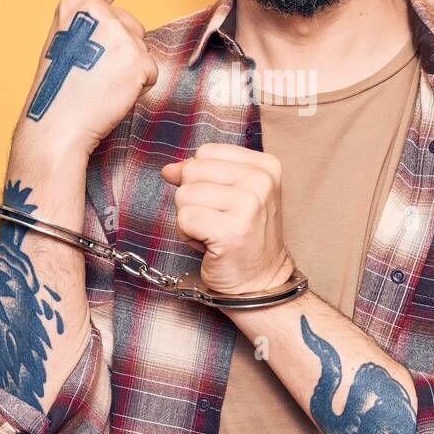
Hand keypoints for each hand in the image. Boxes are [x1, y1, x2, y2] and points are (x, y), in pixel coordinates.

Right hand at [10, 0, 160, 166]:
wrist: (55, 126)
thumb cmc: (58, 94)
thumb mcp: (66, 47)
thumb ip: (91, 30)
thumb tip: (127, 36)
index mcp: (75, 8)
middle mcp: (97, 13)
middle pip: (132, 26)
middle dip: (123, 52)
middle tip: (94, 77)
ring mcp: (118, 33)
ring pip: (141, 50)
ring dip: (129, 71)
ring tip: (100, 86)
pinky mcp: (136, 58)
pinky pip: (150, 71)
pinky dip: (138, 87)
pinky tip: (113, 93)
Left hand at [161, 144, 294, 296]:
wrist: (261, 281)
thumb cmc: (244, 237)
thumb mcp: (230, 194)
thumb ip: (200, 174)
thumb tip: (168, 169)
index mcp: (265, 166)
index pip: (206, 152)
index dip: (200, 178)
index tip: (222, 202)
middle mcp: (261, 181)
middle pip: (192, 171)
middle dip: (192, 198)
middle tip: (216, 220)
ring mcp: (249, 206)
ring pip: (184, 195)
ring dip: (189, 218)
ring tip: (213, 232)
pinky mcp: (231, 231)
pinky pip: (184, 219)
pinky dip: (188, 235)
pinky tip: (209, 245)